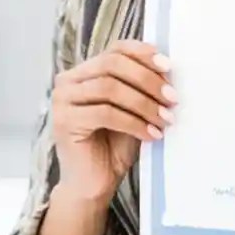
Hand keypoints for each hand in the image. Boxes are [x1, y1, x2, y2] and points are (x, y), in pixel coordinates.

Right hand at [51, 40, 176, 202]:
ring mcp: (62, 100)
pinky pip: (106, 113)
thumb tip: (169, 69)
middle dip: (148, 80)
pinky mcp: (65, 121)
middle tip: (172, 98)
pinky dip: (134, 123)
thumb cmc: (113, 147)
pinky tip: (151, 134)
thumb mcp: (132, 111)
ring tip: (165, 119)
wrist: (93, 185)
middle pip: (113, 64)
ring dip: (144, 103)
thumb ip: (141, 88)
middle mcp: (68, 81)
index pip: (115, 49)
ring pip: (110, 87)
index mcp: (84, 72)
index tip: (168, 66)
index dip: (143, 54)